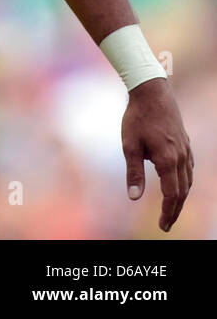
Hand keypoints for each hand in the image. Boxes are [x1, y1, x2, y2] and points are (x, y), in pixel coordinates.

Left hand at [122, 77, 193, 231]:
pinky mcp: (185, 144)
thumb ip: (133, 172)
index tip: (162, 225)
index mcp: (167, 159)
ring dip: (181, 198)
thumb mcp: (129, 145)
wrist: (152, 92)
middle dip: (175, 210)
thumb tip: (134, 197)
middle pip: (182, 191)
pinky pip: (189, 169)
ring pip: (188, 181)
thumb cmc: (137, 118)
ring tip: (171, 209)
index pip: (171, 194)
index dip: (167, 212)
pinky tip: (179, 185)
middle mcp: (180, 157)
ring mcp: (185, 150)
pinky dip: (185, 182)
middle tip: (166, 224)